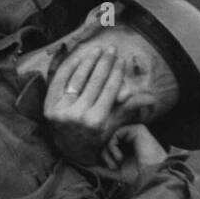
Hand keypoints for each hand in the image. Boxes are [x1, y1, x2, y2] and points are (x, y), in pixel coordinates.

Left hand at [43, 45, 123, 164]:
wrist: (69, 150)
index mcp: (96, 121)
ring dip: (88, 61)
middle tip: (111, 48)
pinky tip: (79, 58)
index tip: (122, 59)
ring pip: (77, 79)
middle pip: (94, 81)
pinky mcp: (48, 107)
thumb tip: (151, 98)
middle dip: (105, 62)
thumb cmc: (95, 137)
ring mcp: (61, 111)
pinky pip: (60, 81)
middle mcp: (78, 115)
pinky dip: (69, 68)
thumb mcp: (113, 125)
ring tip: (97, 49)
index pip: (109, 90)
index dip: (116, 72)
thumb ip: (128, 108)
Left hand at [102, 124, 167, 183]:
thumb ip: (103, 168)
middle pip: (108, 140)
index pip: (109, 145)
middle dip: (105, 154)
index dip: (104, 155)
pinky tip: (119, 157)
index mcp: (129, 146)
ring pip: (111, 137)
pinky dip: (113, 146)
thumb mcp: (116, 172)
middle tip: (112, 167)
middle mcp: (132, 138)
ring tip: (117, 163)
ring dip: (109, 151)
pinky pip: (116, 133)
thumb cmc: (138, 176)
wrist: (152, 176)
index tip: (106, 167)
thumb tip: (88, 166)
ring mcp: (135, 133)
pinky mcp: (138, 129)